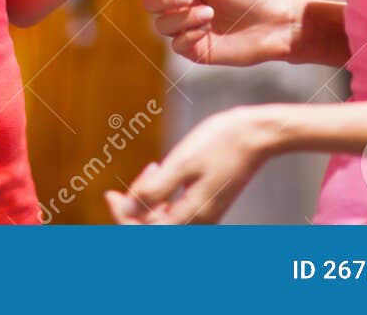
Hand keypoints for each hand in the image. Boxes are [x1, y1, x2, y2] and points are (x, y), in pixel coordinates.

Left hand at [105, 107, 276, 223]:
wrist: (255, 134)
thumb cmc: (221, 142)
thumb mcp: (182, 161)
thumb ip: (155, 188)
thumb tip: (129, 208)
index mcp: (191, 216)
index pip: (145, 231)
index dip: (122, 216)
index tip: (110, 194)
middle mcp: (198, 222)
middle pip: (152, 229)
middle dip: (135, 206)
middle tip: (133, 177)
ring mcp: (203, 215)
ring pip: (162, 220)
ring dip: (148, 199)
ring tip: (152, 167)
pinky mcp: (206, 204)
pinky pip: (174, 210)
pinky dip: (162, 195)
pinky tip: (161, 172)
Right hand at [138, 0, 300, 66]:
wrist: (275, 22)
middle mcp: (183, 4)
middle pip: (150, 3)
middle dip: (166, 0)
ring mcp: (188, 28)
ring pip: (161, 25)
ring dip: (182, 18)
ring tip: (209, 13)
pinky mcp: (195, 49)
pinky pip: (176, 44)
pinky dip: (189, 34)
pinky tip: (208, 29)